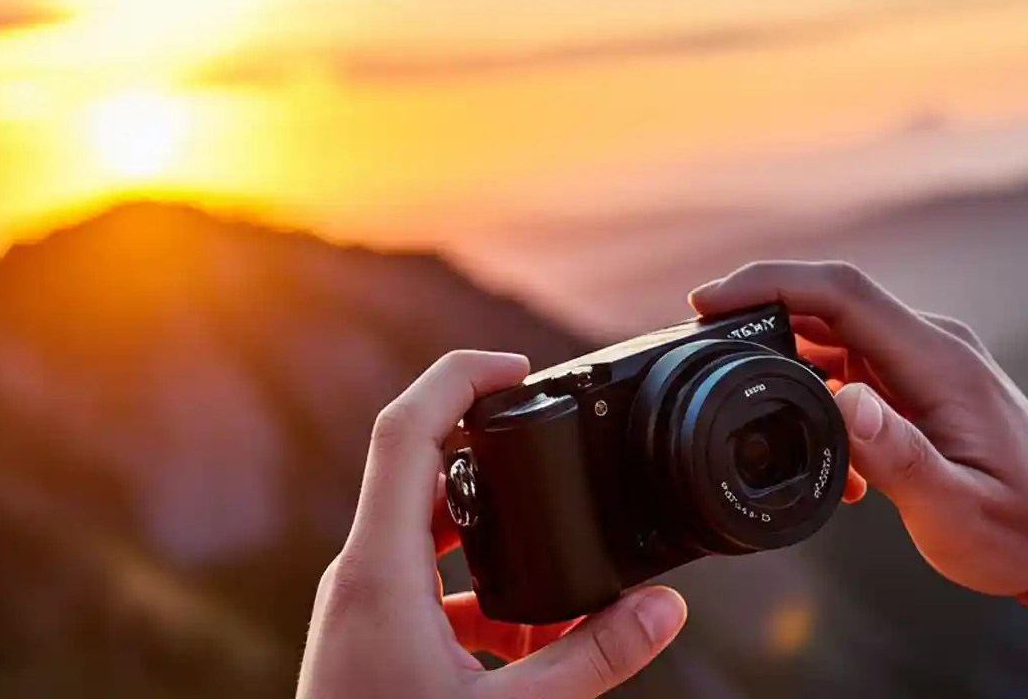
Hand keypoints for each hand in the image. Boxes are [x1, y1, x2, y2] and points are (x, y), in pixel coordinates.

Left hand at [297, 351, 687, 698]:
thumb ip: (592, 659)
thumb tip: (666, 608)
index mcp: (380, 570)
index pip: (406, 430)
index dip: (459, 379)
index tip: (518, 367)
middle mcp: (361, 574)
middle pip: (424, 474)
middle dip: (495, 460)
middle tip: (557, 450)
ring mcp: (362, 604)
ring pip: (431, 536)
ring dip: (496, 542)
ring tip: (560, 579)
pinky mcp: (371, 634)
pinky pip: (427, 585)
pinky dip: (481, 592)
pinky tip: (529, 636)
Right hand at [690, 261, 1027, 618]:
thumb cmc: (1020, 527)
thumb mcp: (954, 507)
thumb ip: (896, 454)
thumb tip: (841, 400)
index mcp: (936, 362)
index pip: (840, 293)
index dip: (768, 285)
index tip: (708, 301)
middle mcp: (928, 347)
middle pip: (825, 303)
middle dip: (757, 316)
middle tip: (704, 349)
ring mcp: (921, 361)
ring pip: (830, 334)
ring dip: (784, 364)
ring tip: (761, 414)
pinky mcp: (914, 381)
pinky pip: (847, 365)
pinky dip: (813, 392)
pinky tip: (819, 445)